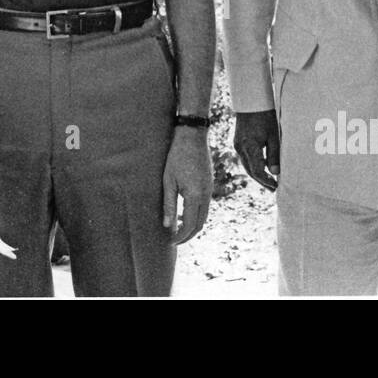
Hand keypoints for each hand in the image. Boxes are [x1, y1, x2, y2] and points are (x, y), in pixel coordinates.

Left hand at [162, 126, 212, 244]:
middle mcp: (206, 195)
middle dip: (188, 235)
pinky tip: (186, 213)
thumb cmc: (177, 156)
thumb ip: (169, 204)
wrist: (192, 136)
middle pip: (200, 223)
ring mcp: (210, 189)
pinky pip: (206, 205)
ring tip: (179, 229)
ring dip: (194, 225)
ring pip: (205, 215)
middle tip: (175, 240)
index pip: (190, 224)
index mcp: (195, 195)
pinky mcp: (209, 183)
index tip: (171, 242)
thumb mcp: (168, 181)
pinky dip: (197, 214)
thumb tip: (167, 226)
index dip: (181, 236)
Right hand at [234, 109, 279, 190]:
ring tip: (269, 182)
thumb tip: (275, 173)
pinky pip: (245, 159)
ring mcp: (237, 145)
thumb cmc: (265, 116)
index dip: (266, 181)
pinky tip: (261, 168)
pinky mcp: (237, 142)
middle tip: (273, 189)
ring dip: (257, 175)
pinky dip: (253, 166)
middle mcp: (240, 148)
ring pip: (247, 166)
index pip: (257, 170)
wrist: (250, 102)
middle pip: (250, 171)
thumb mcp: (273, 135)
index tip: (276, 186)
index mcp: (250, 146)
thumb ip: (274, 155)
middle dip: (262, 181)